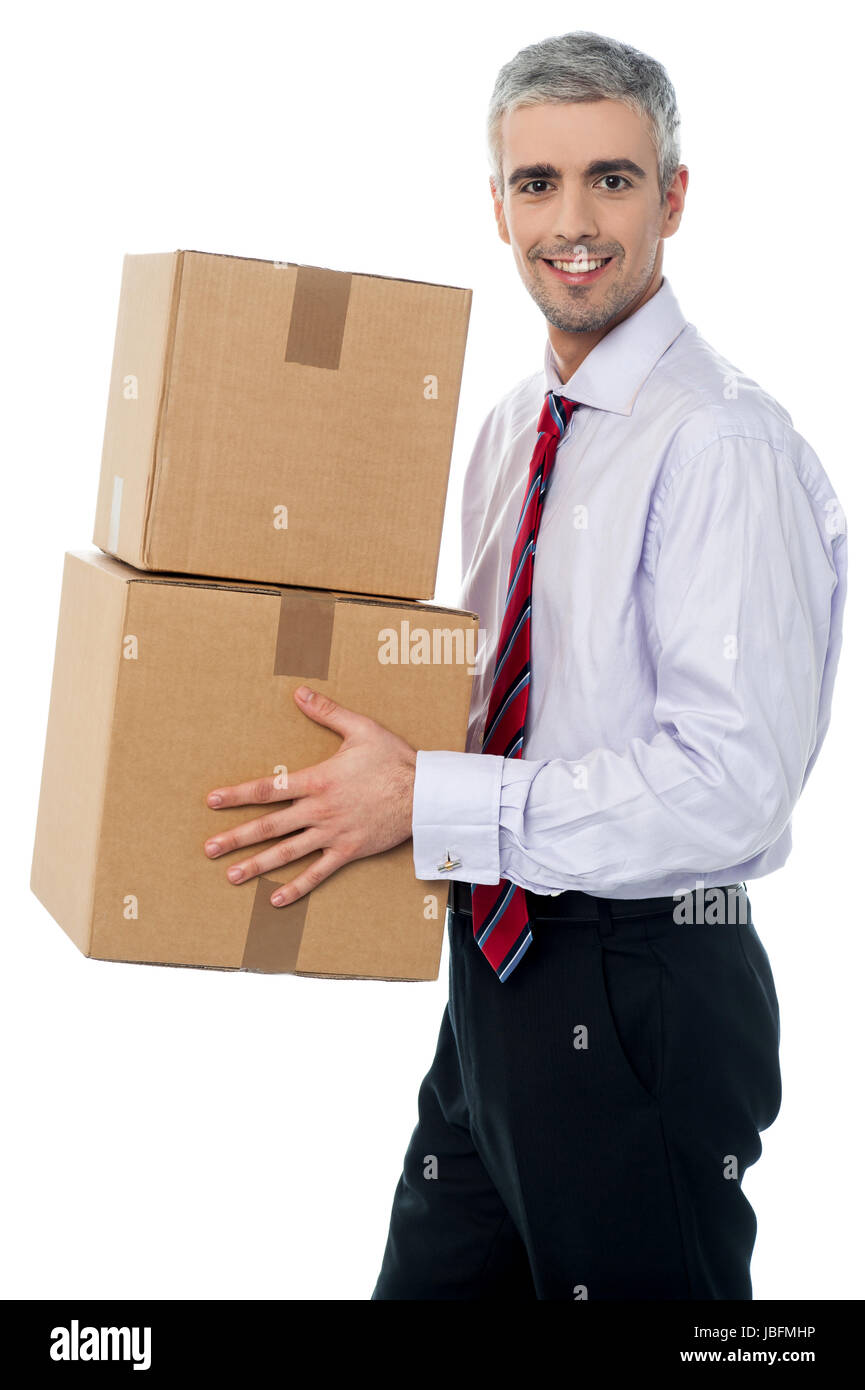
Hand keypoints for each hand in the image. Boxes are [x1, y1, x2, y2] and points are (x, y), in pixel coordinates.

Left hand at [203, 685, 417, 905]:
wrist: (424, 794)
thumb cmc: (394, 759)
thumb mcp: (361, 728)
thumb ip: (327, 712)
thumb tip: (299, 693)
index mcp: (318, 780)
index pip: (269, 789)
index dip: (238, 794)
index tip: (212, 801)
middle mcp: (319, 810)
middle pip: (270, 826)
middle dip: (236, 837)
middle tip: (209, 848)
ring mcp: (332, 834)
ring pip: (288, 853)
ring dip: (257, 865)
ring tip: (232, 875)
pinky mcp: (348, 851)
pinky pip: (318, 873)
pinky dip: (297, 887)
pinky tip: (276, 900)